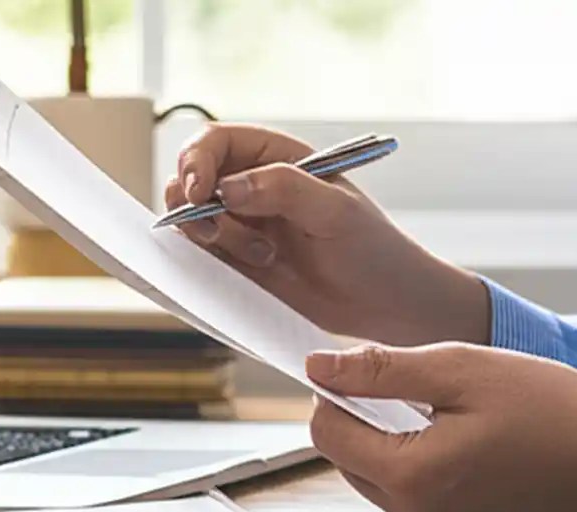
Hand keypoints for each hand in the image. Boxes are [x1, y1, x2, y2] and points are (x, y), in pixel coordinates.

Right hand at [165, 123, 488, 345]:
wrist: (385, 304)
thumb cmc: (372, 249)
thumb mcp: (335, 212)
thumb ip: (283, 189)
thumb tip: (227, 187)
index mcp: (278, 157)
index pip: (216, 142)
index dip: (196, 161)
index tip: (198, 191)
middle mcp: (254, 185)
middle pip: (191, 177)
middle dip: (192, 202)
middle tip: (213, 231)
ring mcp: (244, 225)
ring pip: (192, 218)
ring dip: (211, 237)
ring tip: (264, 258)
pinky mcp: (240, 261)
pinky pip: (202, 253)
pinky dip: (210, 261)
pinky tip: (252, 270)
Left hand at [305, 343, 576, 511]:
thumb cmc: (559, 415)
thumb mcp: (463, 370)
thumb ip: (383, 369)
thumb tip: (319, 367)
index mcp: (409, 477)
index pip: (326, 431)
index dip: (336, 388)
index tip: (369, 361)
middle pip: (346, 457)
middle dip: (361, 414)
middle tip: (409, 378)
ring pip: (380, 474)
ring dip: (391, 434)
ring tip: (442, 401)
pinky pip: (417, 489)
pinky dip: (421, 456)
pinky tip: (464, 429)